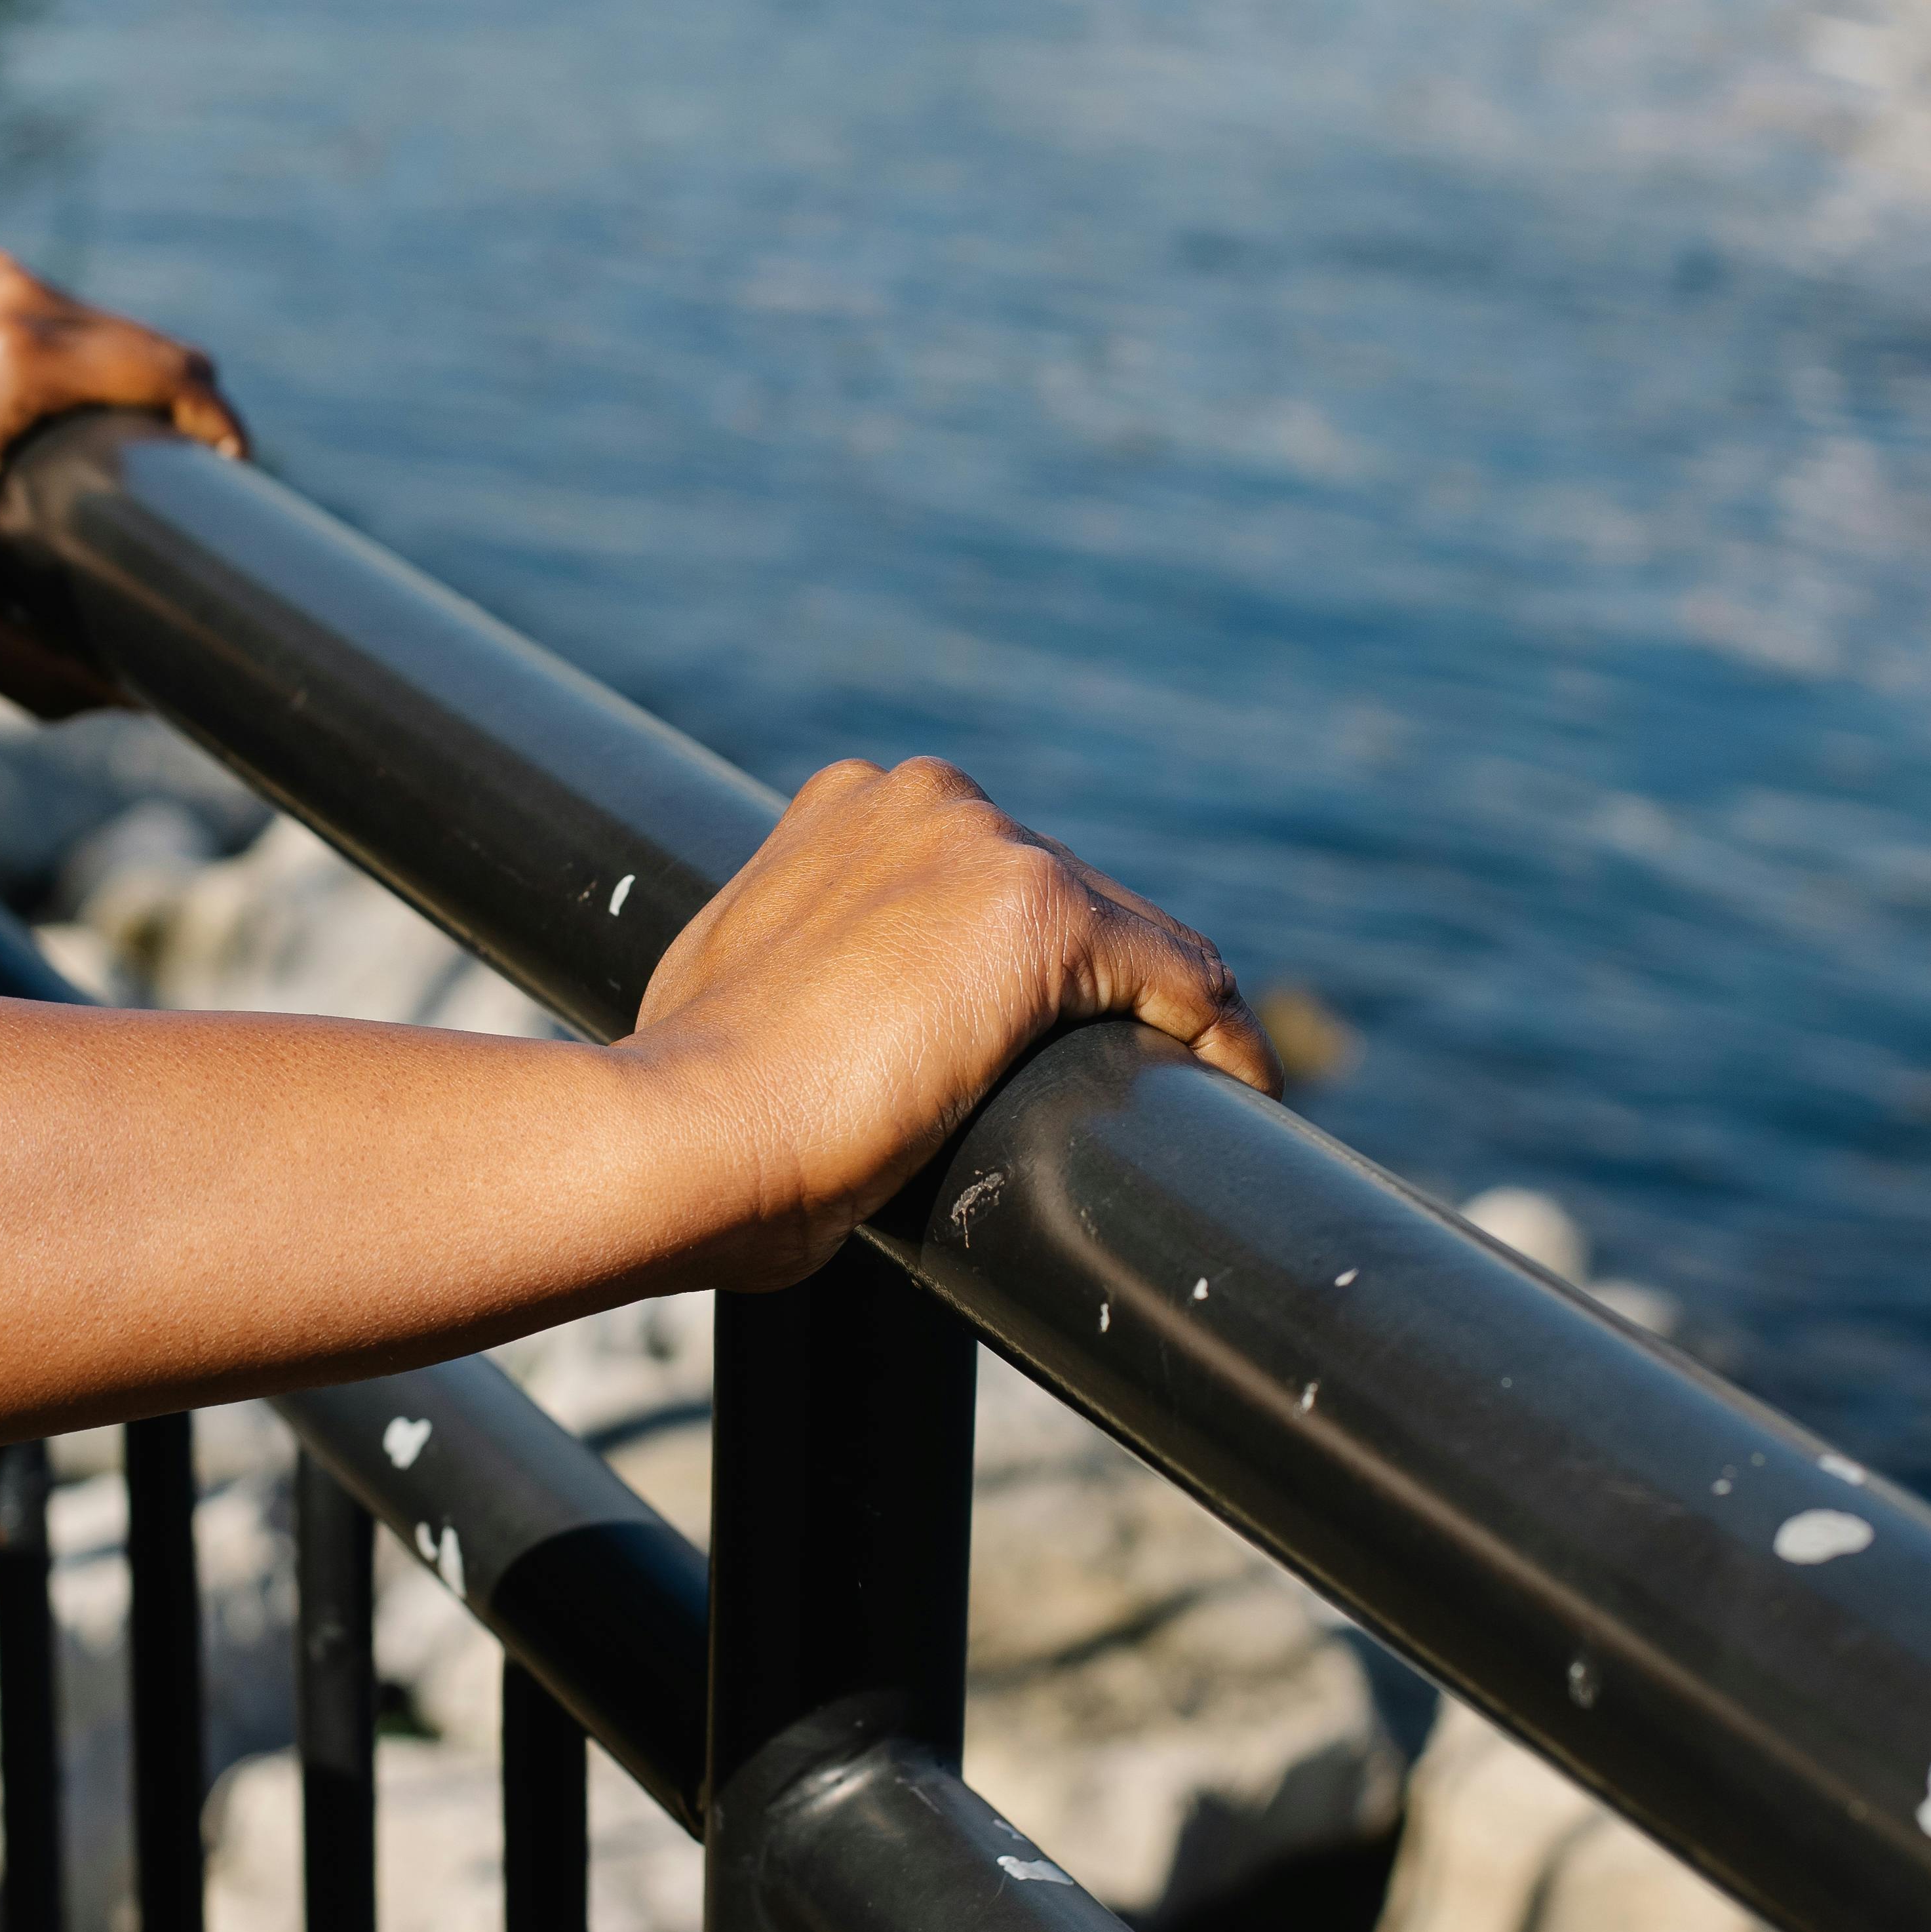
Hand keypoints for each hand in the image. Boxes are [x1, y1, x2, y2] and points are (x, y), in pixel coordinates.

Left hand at [0, 245, 247, 712]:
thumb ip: (51, 675)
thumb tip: (144, 701)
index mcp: (13, 362)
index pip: (172, 373)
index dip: (222, 428)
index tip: (237, 481)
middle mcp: (6, 296)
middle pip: (154, 345)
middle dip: (186, 410)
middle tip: (190, 483)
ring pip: (115, 324)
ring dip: (140, 380)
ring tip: (142, 450)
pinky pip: (70, 311)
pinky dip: (90, 355)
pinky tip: (86, 408)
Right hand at [627, 757, 1277, 1285]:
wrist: (690, 1130)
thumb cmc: (690, 1095)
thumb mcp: (736, 984)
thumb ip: (796, 960)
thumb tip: (814, 1021)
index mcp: (847, 807)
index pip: (984, 873)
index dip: (1024, 962)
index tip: (1041, 1036)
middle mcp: (923, 801)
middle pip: (1067, 893)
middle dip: (1098, 985)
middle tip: (1118, 1082)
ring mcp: (985, 849)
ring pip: (1129, 933)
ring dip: (1160, 1013)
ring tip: (1189, 1095)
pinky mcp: (1044, 916)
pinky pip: (1180, 977)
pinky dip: (1218, 1037)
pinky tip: (1240, 1095)